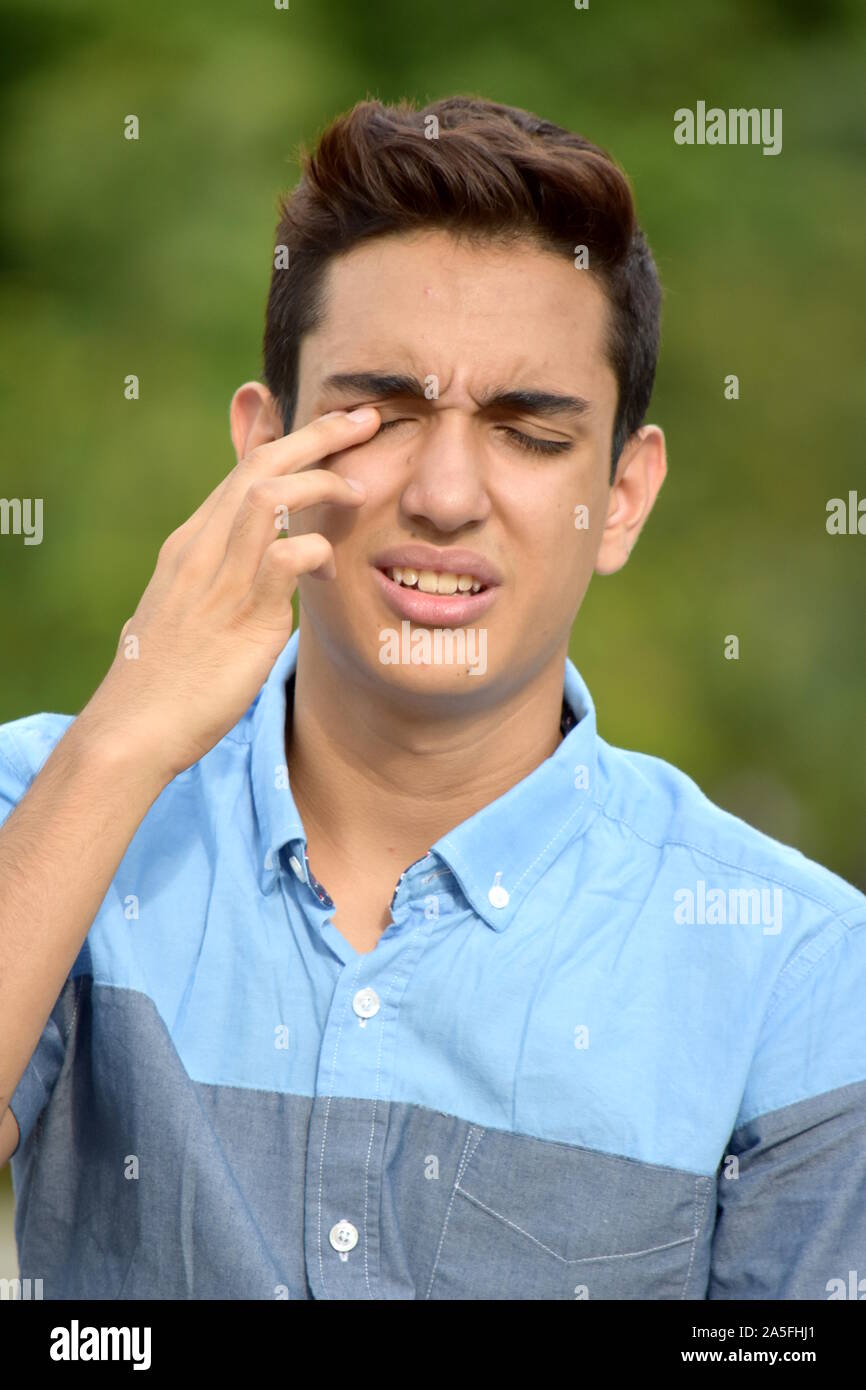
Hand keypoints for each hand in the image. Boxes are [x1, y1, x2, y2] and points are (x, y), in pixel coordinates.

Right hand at [76, 407, 379, 781]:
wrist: (134, 726)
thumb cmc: (167, 674)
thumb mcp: (191, 609)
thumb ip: (224, 579)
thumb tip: (262, 571)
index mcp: (191, 542)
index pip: (243, 470)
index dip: (290, 438)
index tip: (333, 424)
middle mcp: (201, 548)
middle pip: (260, 466)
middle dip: (317, 436)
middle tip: (366, 420)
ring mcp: (218, 579)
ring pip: (268, 497)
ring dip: (321, 483)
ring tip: (359, 491)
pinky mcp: (241, 616)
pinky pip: (282, 560)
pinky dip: (314, 551)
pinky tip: (330, 565)